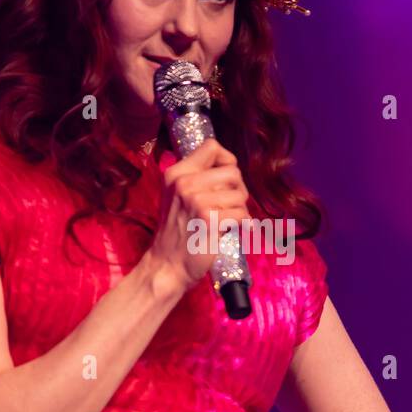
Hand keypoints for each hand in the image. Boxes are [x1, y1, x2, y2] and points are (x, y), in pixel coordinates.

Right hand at [150, 138, 251, 291]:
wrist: (168, 265)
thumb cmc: (177, 232)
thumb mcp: (176, 196)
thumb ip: (198, 178)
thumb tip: (231, 167)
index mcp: (176, 173)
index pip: (212, 147)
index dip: (227, 161)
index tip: (227, 179)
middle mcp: (184, 183)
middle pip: (233, 171)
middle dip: (239, 189)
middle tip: (231, 205)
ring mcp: (196, 201)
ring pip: (240, 194)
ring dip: (241, 209)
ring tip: (229, 220)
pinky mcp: (210, 220)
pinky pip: (242, 214)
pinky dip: (244, 224)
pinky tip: (235, 230)